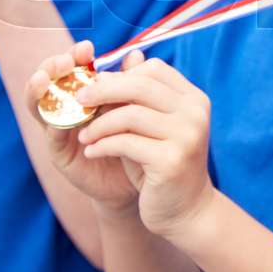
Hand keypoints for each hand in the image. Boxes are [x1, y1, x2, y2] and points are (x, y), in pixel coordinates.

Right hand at [29, 41, 142, 213]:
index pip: (73, 67)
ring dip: (40, 90)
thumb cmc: (137, 137)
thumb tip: (137, 53)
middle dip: (54, 66)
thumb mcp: (135, 108)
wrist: (140, 178)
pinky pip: (52, 135)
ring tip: (45, 79)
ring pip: (41, 104)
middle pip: (50, 80)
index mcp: (86, 92)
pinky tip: (59, 118)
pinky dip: (54, 124)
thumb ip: (131, 84)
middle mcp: (69, 107)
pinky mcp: (60, 153)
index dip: (76, 56)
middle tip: (65, 60)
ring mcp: (60, 129)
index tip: (87, 47)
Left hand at [71, 51, 216, 242]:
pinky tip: (92, 152)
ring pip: (129, 114)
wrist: (185, 211)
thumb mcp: (151, 126)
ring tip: (84, 136)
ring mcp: (187, 136)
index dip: (119, 75)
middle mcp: (195, 113)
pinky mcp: (172, 160)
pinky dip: (102, 146)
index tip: (94, 87)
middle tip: (77, 100)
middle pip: (140, 86)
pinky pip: (125, 143)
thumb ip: (138, 97)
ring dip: (98, 124)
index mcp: (193, 99)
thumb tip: (122, 60)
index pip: (153, 70)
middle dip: (102, 91)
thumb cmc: (161, 164)